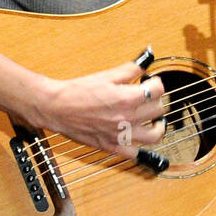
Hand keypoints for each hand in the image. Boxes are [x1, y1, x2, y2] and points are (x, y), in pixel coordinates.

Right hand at [30, 57, 166, 159]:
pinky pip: (135, 154)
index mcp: (127, 98)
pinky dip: (141, 148)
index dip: (156, 83)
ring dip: (158, 126)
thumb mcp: (106, 75)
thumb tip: (145, 62)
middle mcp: (127, 118)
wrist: (56, 107)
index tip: (150, 82)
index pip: (159, 90)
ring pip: (155, 135)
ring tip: (154, 120)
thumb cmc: (76, 91)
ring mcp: (121, 135)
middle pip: (159, 109)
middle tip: (147, 97)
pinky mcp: (112, 146)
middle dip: (155, 100)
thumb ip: (129, 69)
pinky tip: (139, 139)